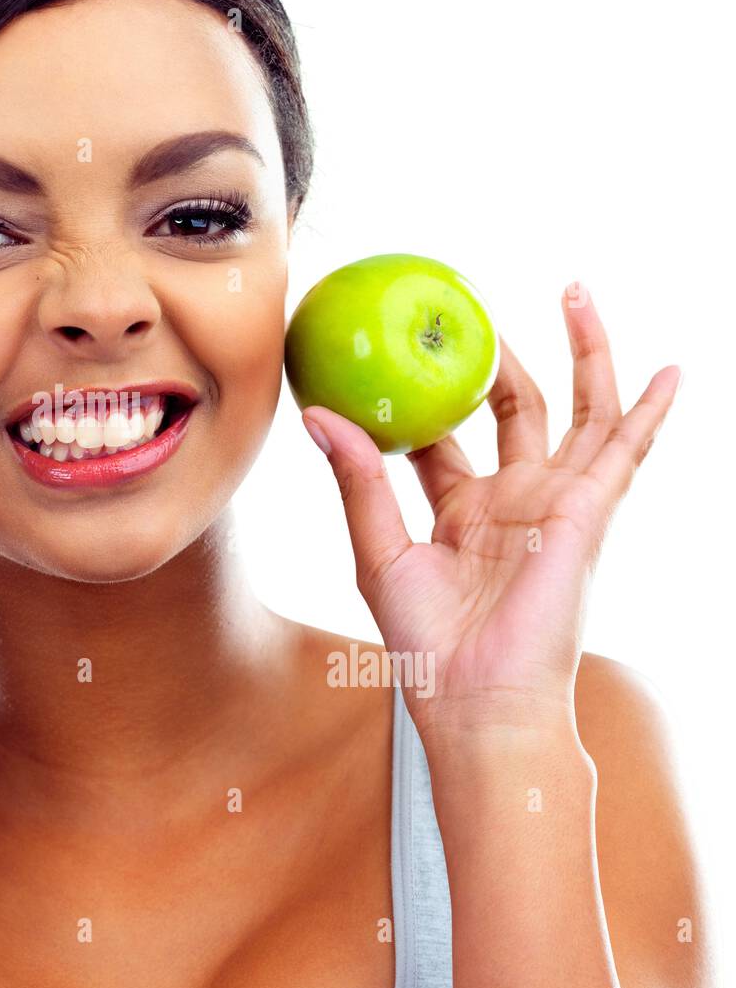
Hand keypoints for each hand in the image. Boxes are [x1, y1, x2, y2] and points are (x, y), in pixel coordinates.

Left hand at [300, 283, 680, 751]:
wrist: (478, 696)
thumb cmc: (425, 643)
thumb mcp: (380, 549)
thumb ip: (359, 479)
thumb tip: (318, 413)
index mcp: (458, 510)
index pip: (443, 436)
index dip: (426, 394)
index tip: (403, 343)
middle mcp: (510, 500)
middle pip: (513, 409)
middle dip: (500, 358)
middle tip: (480, 307)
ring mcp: (554, 502)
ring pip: (578, 411)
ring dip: (583, 352)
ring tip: (576, 291)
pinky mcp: (589, 511)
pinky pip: (626, 449)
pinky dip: (651, 409)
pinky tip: (670, 370)